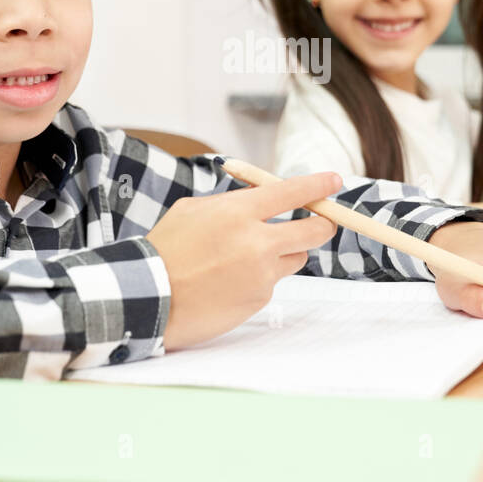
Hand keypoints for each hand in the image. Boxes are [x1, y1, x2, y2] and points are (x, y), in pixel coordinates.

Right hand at [150, 171, 339, 350]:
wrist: (148, 298)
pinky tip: (227, 282)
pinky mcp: (259, 300)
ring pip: (295, 257)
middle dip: (322, 224)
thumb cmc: (165, 250)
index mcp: (238, 212)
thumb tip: (264, 197)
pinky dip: (257, 280)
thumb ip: (233, 202)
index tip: (334, 181)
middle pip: (314, 230)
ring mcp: (261, 274)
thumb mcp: (194, 211)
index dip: (318, 185)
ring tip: (245, 258)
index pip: (293, 192)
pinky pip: (271, 283)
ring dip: (282, 254)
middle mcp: (256, 242)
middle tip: (319, 222)